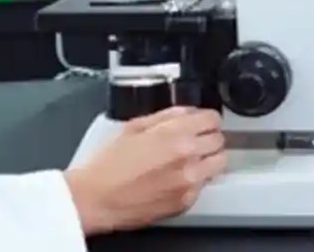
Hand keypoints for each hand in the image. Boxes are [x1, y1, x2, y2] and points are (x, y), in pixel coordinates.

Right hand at [65, 107, 225, 234]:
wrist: (95, 199)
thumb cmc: (107, 165)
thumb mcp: (133, 127)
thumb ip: (166, 116)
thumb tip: (187, 112)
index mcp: (175, 135)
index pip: (213, 119)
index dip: (206, 118)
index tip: (201, 122)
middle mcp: (187, 158)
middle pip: (219, 140)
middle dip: (208, 137)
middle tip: (194, 139)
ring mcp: (189, 182)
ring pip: (218, 163)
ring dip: (208, 158)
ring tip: (189, 159)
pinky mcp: (186, 201)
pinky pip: (203, 185)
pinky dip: (195, 179)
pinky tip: (176, 177)